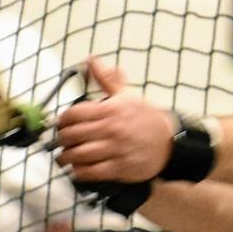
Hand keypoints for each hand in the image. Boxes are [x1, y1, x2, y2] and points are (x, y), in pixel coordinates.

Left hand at [55, 57, 175, 183]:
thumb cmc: (146, 117)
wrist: (170, 141)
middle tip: (61, 141)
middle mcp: (112, 130)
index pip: (74, 114)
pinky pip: (92, 172)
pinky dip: (80, 172)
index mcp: (111, 110)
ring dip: (67, 158)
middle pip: (72, 135)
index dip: (62, 120)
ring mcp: (116, 150)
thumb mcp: (127, 95)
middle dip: (62, 140)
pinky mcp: (120, 168)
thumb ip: (106, 78)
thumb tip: (91, 59)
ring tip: (64, 158)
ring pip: (79, 155)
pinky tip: (77, 169)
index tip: (61, 124)